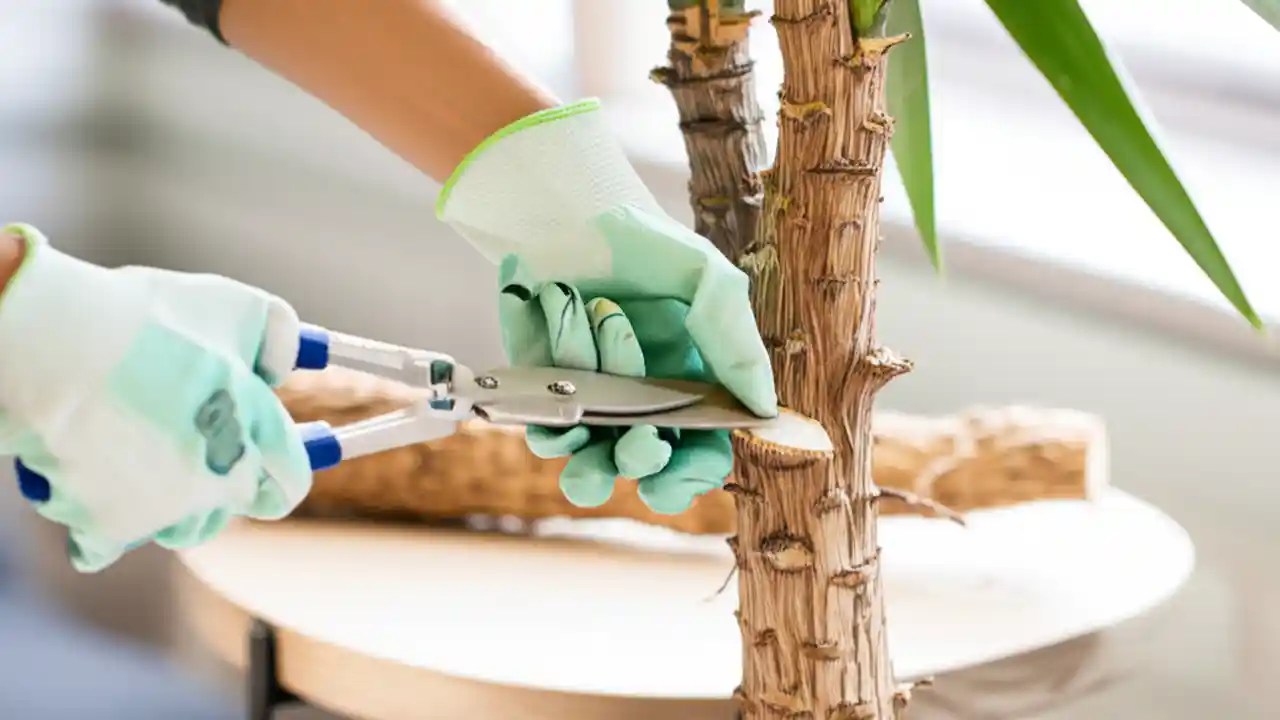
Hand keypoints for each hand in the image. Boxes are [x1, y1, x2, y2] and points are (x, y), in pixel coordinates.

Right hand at [0, 223, 311, 571]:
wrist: (55, 344)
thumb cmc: (149, 320)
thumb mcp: (239, 309)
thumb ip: (280, 340)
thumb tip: (283, 368)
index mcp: (256, 441)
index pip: (291, 479)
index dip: (292, 460)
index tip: (299, 448)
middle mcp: (215, 487)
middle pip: (233, 503)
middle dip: (225, 475)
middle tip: (199, 437)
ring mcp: (159, 513)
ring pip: (176, 528)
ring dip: (170, 502)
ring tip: (147, 454)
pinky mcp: (100, 527)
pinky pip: (102, 546)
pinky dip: (99, 527)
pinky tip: (96, 494)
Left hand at [437, 99, 776, 512]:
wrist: (572, 211)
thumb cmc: (646, 245)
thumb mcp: (708, 282)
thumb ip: (736, 345)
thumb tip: (764, 410)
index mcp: (690, 387)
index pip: (699, 455)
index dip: (689, 478)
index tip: (672, 480)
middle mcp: (640, 403)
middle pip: (641, 470)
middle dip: (639, 467)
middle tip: (639, 441)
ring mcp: (589, 400)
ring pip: (587, 465)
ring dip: (588, 464)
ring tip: (586, 432)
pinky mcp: (541, 388)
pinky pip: (546, 422)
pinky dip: (555, 405)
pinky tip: (565, 359)